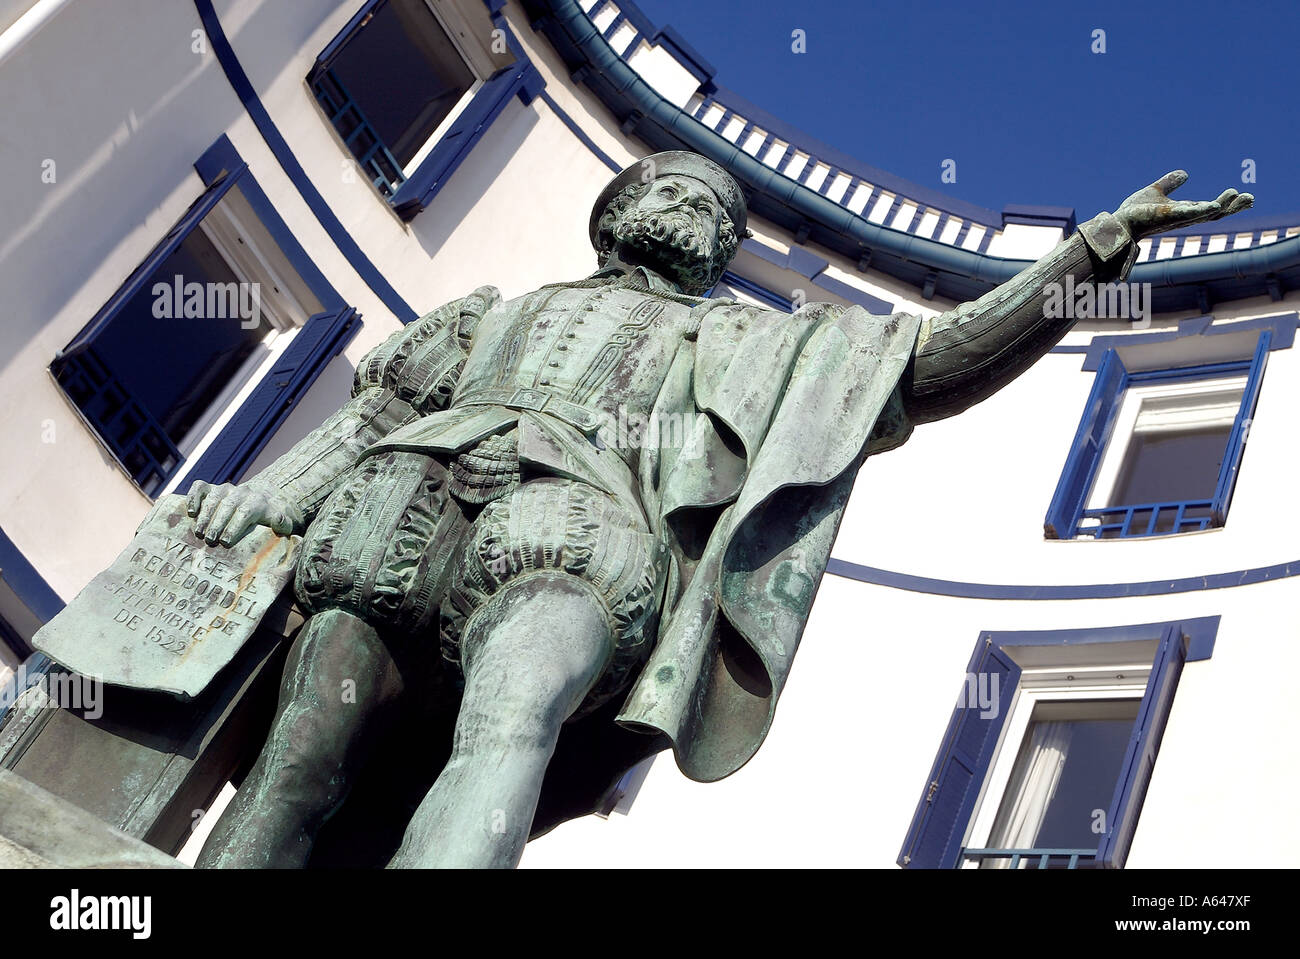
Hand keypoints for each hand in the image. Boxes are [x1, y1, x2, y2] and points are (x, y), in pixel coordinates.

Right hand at [186, 480, 303, 546]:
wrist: (264, 500)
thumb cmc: (271, 520)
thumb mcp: (284, 524)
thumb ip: (284, 524)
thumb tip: (279, 518)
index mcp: (259, 503)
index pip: (246, 512)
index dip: (234, 527)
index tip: (225, 542)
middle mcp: (242, 493)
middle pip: (228, 506)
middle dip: (217, 523)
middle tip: (210, 541)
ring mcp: (226, 489)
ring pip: (213, 497)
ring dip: (205, 515)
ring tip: (199, 533)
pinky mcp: (213, 488)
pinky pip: (200, 487)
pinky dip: (193, 497)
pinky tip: (190, 512)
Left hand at [1115, 170, 1252, 240]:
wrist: (1119, 222)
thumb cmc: (1136, 212)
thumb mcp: (1157, 191)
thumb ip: (1171, 183)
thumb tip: (1185, 173)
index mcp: (1185, 211)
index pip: (1211, 208)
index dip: (1227, 203)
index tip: (1242, 195)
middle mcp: (1185, 217)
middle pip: (1215, 213)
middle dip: (1233, 207)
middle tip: (1251, 198)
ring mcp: (1178, 218)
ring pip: (1207, 214)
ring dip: (1224, 207)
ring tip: (1239, 196)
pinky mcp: (1168, 216)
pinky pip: (1188, 215)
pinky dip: (1202, 210)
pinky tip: (1214, 205)